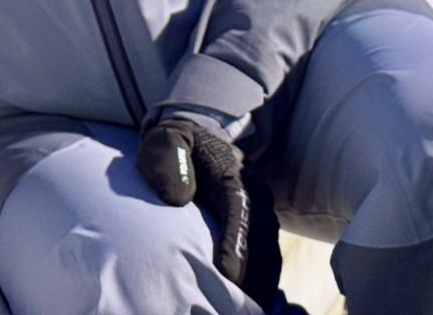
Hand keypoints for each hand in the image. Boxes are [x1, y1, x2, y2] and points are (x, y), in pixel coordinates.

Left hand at [136, 116, 280, 301]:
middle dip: (255, 272)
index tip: (228, 274)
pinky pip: (267, 253)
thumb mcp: (163, 141)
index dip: (235, 243)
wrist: (193, 135)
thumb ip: (168, 160)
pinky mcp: (257, 221)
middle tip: (244, 304)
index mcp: (231, 173)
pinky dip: (264, 277)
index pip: (238, 209)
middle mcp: (253, 192)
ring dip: (262, 279)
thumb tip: (179, 198)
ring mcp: (259, 207)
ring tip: (252, 307)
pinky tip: (256, 300)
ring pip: (269, 248)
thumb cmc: (173, 144)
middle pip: (261, 236)